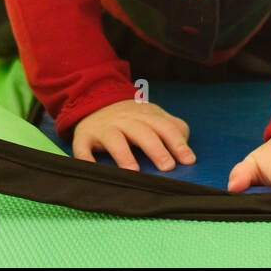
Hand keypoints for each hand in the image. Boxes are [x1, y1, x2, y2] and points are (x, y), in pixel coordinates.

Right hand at [72, 99, 195, 171]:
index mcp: (146, 116)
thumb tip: (188, 151)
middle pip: (142, 132)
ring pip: (114, 139)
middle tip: (167, 167)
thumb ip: (174, 129)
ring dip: (123, 154)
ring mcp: (104, 128)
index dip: (177, 143)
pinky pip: (82, 147)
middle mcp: (126, 120)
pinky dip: (85, 158)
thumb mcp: (154, 117)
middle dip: (155, 149)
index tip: (188, 160)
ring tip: (133, 171)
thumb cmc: (132, 118)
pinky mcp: (84, 136)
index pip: (165, 127)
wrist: (96, 98)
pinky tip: (92, 169)